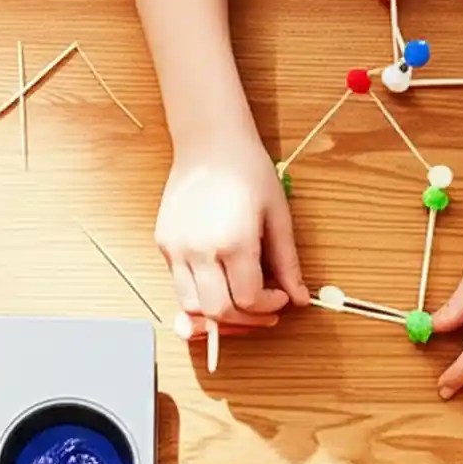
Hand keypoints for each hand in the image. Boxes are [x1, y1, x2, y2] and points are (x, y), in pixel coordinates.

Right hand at [155, 133, 310, 328]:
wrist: (209, 142)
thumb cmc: (247, 170)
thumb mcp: (277, 215)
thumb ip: (287, 262)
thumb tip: (300, 298)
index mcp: (233, 241)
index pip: (247, 300)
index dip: (268, 307)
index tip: (280, 298)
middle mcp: (199, 250)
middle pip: (217, 312)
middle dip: (244, 321)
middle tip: (264, 312)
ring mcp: (175, 248)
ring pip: (190, 307)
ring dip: (216, 315)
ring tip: (239, 306)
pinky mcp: (163, 244)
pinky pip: (179, 284)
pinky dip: (199, 295)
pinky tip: (220, 284)